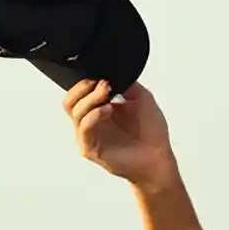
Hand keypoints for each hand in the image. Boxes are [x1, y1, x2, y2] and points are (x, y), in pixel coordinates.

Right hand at [63, 79, 177, 190]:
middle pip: (70, 101)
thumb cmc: (151, 133)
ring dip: (90, 99)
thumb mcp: (141, 98)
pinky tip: (107, 110)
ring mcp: (89, 136)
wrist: (159, 157)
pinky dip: (93, 115)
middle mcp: (91, 123)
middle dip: (83, 88)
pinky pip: (84, 129)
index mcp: (98, 110)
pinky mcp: (90, 149)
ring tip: (107, 95)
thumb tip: (112, 72)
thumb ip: (126, 84)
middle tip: (102, 84)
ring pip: (74, 112)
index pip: (78, 93)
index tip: (103, 77)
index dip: (86, 82)